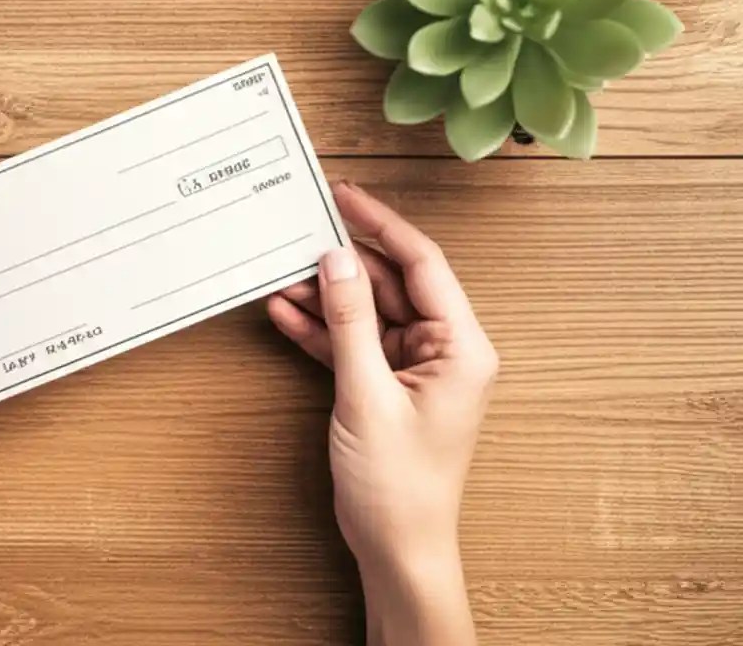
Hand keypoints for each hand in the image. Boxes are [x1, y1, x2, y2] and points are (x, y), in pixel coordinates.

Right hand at [267, 182, 496, 644]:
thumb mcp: (366, 394)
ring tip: (281, 275)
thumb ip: (350, 323)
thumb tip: (337, 261)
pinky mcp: (385, 385)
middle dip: (344, 262)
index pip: (422, 264)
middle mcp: (444, 350)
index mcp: (462, 346)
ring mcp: (414, 368)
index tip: (346, 197)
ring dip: (325, 297)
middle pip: (392, 284)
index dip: (382, 225)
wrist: (397, 546)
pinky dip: (321, 330)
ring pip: (367, 312)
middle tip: (300, 232)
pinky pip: (353, 343)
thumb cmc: (400, 486)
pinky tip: (286, 313)